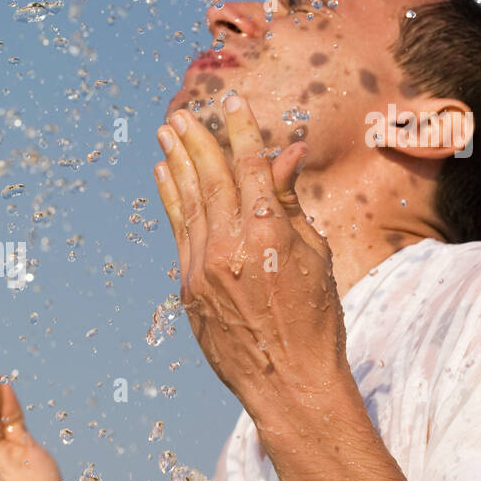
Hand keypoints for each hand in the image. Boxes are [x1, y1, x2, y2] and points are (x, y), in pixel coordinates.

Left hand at [152, 96, 350, 420]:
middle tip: (181, 114)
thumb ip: (289, 202)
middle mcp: (230, 245)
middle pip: (210, 178)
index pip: (251, 166)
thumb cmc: (316, 318)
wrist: (289, 381)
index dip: (240, 129)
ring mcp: (203, 268)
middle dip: (196, 141)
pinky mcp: (188, 287)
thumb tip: (284, 154)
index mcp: (269, 232)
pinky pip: (178, 232)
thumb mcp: (314, 255)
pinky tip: (165, 177)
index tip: (231, 100)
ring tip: (166, 134)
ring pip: (188, 203)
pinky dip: (171, 201)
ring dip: (176, 164)